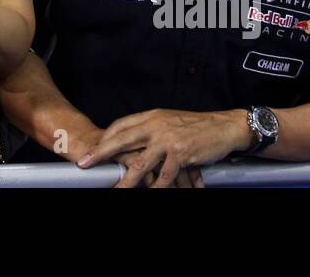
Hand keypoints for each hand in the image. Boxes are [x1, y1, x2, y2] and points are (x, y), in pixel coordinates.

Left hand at [78, 108, 248, 187]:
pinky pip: (164, 176)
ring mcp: (167, 140)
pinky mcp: (180, 154)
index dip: (105, 138)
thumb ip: (151, 129)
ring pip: (139, 163)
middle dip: (101, 153)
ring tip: (116, 190)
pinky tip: (151, 193)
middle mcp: (156, 126)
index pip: (121, 126)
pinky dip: (157, 187)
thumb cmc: (196, 126)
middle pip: (121, 140)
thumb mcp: (169, 121)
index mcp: (152, 116)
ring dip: (126, 180)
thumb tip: (132, 142)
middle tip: (85, 163)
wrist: (224, 126)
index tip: (92, 149)